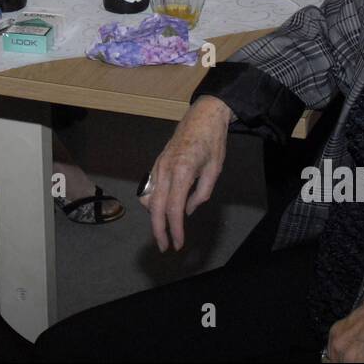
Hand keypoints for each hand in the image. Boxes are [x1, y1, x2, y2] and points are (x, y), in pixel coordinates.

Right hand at [142, 96, 231, 251]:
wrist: (202, 116)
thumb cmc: (212, 142)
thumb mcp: (214, 170)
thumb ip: (201, 194)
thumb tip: (187, 212)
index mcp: (182, 171)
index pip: (174, 208)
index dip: (175, 230)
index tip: (178, 244)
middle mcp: (165, 169)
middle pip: (155, 208)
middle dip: (159, 230)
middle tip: (165, 247)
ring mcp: (157, 166)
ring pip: (148, 199)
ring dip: (155, 216)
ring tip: (167, 226)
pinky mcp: (156, 164)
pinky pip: (149, 188)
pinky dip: (154, 203)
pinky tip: (165, 208)